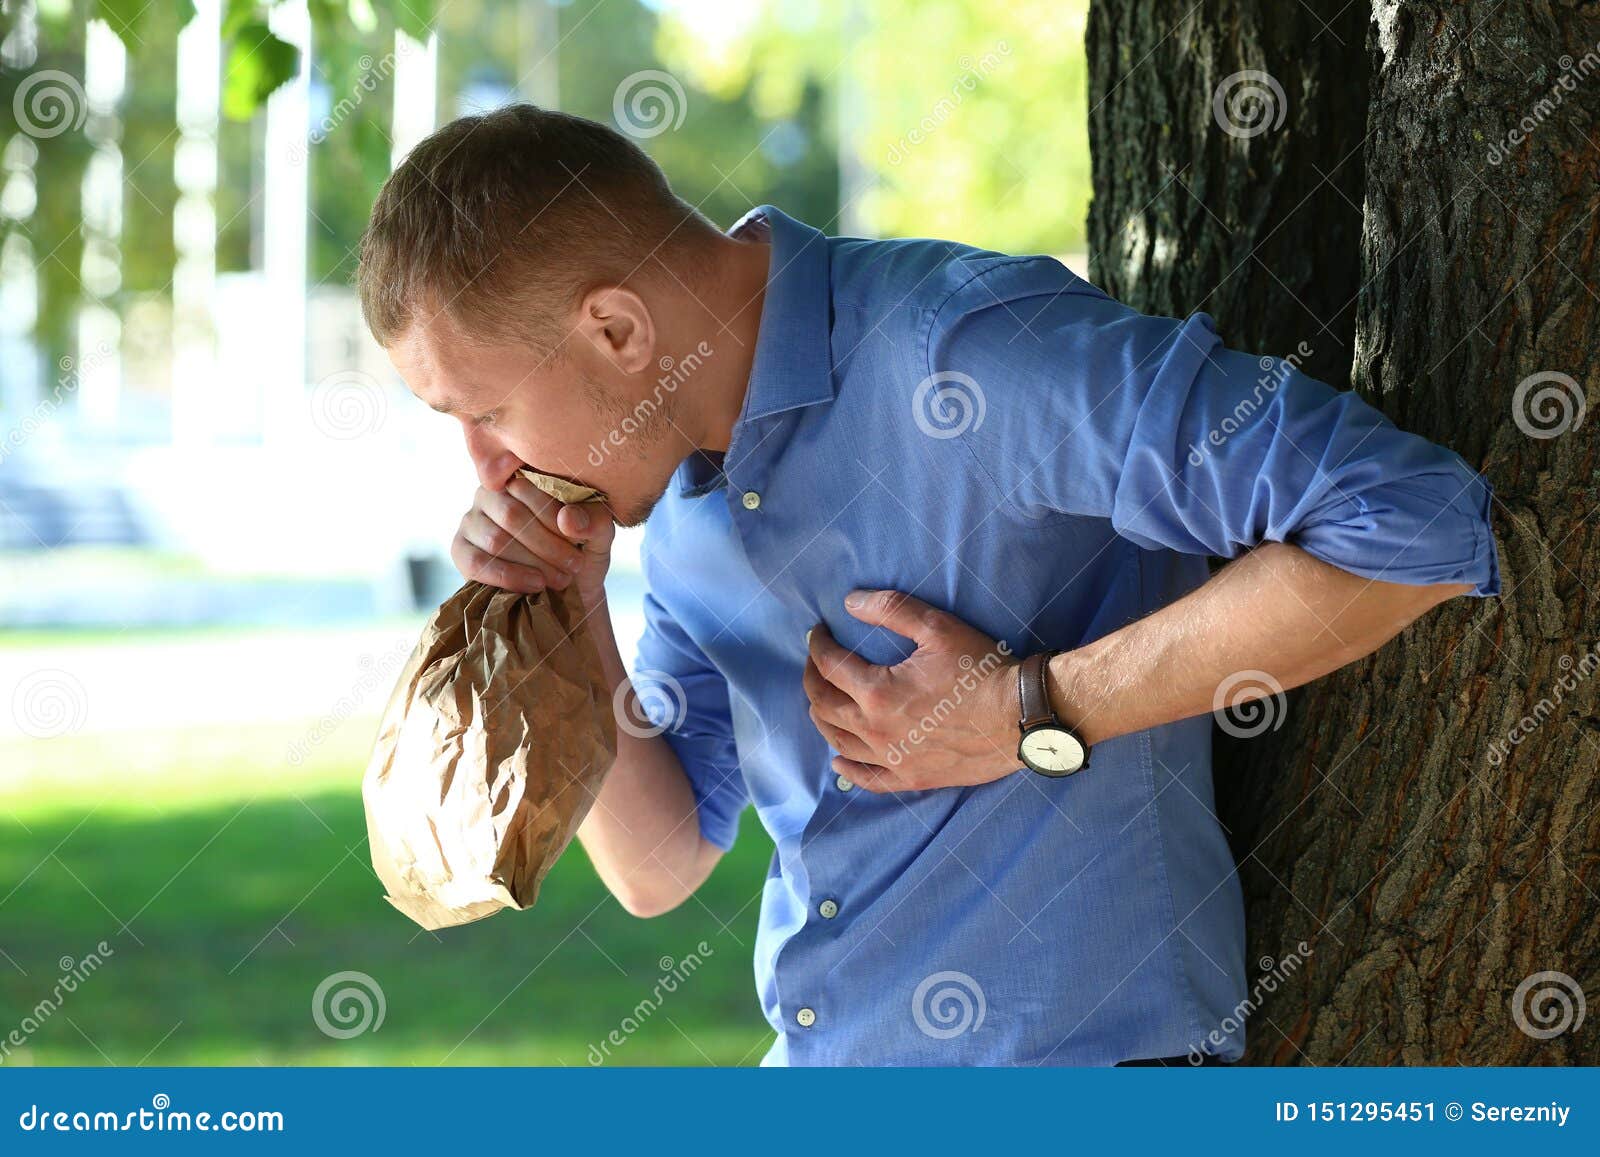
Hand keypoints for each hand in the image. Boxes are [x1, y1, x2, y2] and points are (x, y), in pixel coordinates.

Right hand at [450, 473, 613, 609]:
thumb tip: (568, 519)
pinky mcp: (460, 549)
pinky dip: (509, 577)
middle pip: (512, 515)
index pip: (530, 488)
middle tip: (573, 566)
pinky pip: (476, 562)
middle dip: (548, 546)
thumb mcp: (599, 534)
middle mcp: (491, 491)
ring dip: (533, 563)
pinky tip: (535, 585)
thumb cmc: (582, 551)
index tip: (580, 544)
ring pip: (496, 540)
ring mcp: (471, 519)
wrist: (570, 589)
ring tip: (560, 579)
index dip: (555, 519)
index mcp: (521, 475)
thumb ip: (593, 520)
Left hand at [802, 589, 1021, 792]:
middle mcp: (876, 731)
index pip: (829, 666)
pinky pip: (868, 780)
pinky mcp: (912, 778)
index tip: (817, 633)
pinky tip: (838, 761)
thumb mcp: (938, 628)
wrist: (1022, 716)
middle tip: (816, 662)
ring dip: (822, 718)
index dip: (817, 645)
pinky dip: (848, 770)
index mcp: (877, 693)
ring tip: (822, 700)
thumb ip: (891, 609)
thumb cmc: (982, 669)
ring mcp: (893, 759)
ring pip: (838, 742)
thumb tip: (849, 603)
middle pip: (824, 706)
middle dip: (812, 679)